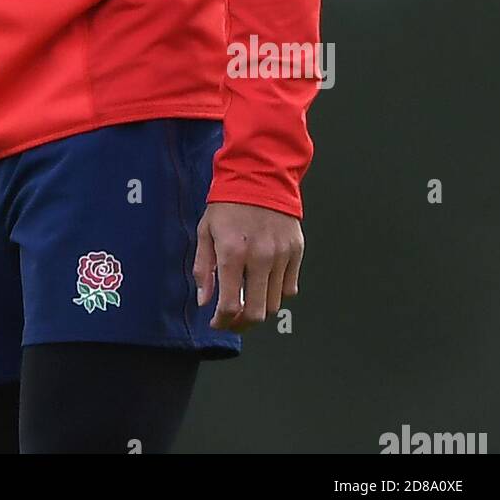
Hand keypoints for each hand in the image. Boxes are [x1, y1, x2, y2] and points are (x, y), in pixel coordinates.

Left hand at [193, 201, 302, 330]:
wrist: (259, 175)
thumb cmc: (228, 203)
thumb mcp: (205, 231)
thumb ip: (203, 269)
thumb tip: (204, 300)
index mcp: (233, 253)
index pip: (229, 305)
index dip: (222, 322)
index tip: (217, 322)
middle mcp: (260, 258)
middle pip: (256, 313)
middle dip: (241, 324)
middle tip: (233, 321)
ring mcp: (281, 256)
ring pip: (274, 304)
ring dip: (259, 310)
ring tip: (247, 303)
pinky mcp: (296, 252)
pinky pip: (290, 288)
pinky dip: (276, 293)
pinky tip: (264, 285)